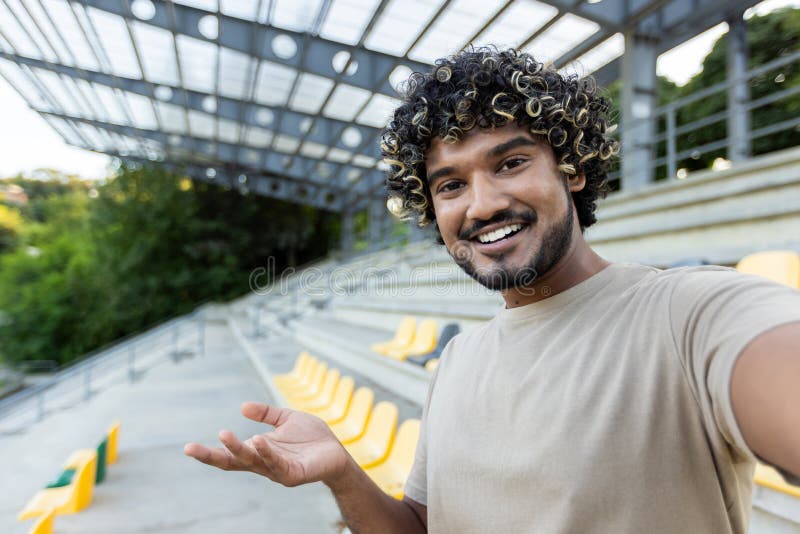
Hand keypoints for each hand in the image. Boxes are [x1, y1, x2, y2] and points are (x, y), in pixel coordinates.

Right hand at [184, 401, 349, 486]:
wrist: (337, 451)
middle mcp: (263, 463)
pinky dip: (267, 452)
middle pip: (232, 462)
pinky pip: (277, 463)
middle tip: (190, 448)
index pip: (229, 454)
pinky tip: (259, 440)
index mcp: (259, 451)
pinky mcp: (293, 474)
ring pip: (252, 461)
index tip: (186, 447)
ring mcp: (277, 470)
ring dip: (238, 449)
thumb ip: (266, 413)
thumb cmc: (311, 438)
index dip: (209, 453)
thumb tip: (242, 407)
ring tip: (224, 435)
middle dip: (211, 456)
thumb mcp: (286, 419)